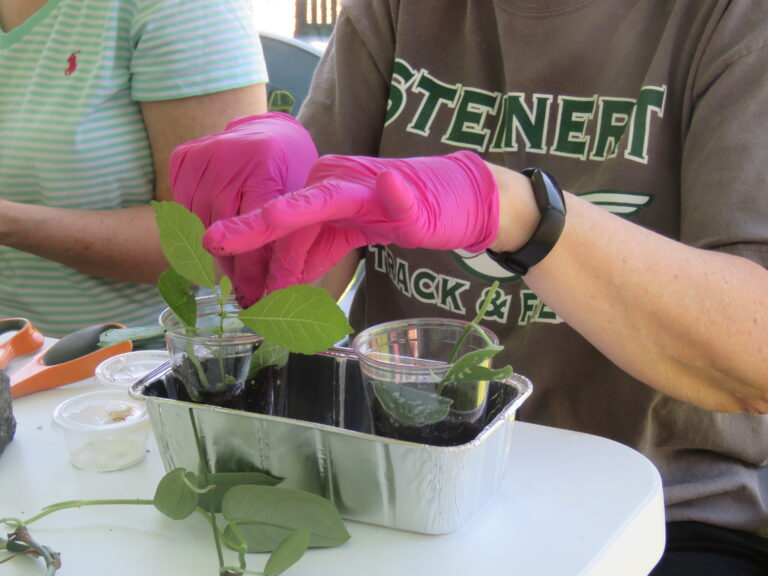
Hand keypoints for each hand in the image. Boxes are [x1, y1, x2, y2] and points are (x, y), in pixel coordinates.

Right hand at [169, 111, 317, 305]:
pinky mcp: (182, 157)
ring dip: (214, 253)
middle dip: (233, 268)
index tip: (252, 297)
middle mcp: (229, 155)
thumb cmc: (292, 175)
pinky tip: (216, 236)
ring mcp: (201, 154)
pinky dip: (197, 228)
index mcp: (265, 164)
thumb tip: (275, 296)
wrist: (270, 133)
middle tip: (241, 293)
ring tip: (230, 271)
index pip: (254, 230)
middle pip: (224, 230)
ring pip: (199, 224)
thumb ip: (286, 241)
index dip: (251, 270)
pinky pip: (183, 208)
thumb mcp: (301, 203)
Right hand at [202, 151, 499, 296]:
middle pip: (287, 229)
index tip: (216, 240)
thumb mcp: (431, 209)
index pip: (298, 207)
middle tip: (243, 298)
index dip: (257, 226)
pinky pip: (313, 243)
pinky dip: (301, 267)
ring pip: (296, 240)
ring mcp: (336, 202)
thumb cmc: (448, 204)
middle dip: (264, 264)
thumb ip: (407, 201)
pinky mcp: (343, 217)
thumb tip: (389, 181)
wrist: (460, 197)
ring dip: (281, 272)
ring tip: (264, 307)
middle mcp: (333, 186)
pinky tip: (287, 289)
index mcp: (348, 183)